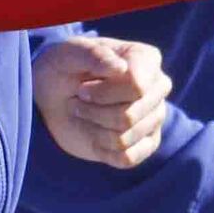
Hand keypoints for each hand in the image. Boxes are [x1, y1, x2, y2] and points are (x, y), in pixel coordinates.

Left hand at [34, 35, 168, 170]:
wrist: (55, 96)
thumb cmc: (65, 68)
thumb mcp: (69, 54)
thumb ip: (93, 54)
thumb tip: (120, 68)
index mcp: (147, 59)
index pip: (136, 86)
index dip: (103, 93)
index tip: (81, 89)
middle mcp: (158, 87)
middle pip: (129, 116)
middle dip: (93, 112)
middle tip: (79, 101)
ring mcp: (155, 117)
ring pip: (124, 139)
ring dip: (93, 129)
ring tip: (85, 114)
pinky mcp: (146, 143)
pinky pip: (127, 158)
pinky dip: (102, 149)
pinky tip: (94, 135)